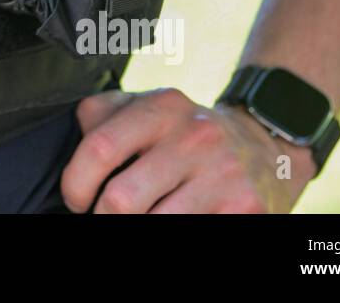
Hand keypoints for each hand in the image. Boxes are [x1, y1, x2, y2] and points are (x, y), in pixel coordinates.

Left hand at [59, 88, 315, 212]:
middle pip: (122, 199)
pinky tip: (169, 220)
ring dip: (133, 229)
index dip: (76, 183)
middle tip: (104, 215)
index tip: (77, 199)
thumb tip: (74, 144)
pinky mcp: (243, 206)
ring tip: (135, 220)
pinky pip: (187, 231)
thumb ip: (104, 115)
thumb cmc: (187, 132)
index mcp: (161, 106)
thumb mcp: (148, 106)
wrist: (265, 144)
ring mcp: (221, 173)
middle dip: (102, 216)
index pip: (100, 148)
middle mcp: (193, 136)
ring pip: (154, 224)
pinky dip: (167, 234)